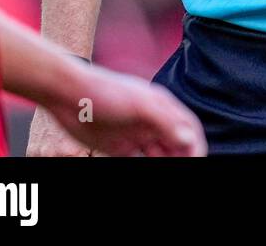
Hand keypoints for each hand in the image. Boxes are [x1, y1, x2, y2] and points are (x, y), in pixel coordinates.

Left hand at [34, 66, 205, 156]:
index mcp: (163, 107)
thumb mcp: (139, 105)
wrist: (69, 95)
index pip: (188, 128)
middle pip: (177, 143)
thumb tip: (188, 139)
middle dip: (183, 156)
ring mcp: (137, 135)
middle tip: (185, 169)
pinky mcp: (119, 147)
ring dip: (168, 163)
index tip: (196, 160)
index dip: (195, 145)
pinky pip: (139, 161)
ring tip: (169, 172)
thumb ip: (165, 121)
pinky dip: (146, 169)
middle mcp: (153, 121)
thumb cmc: (106, 93)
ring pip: (160, 154)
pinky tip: (147, 173)